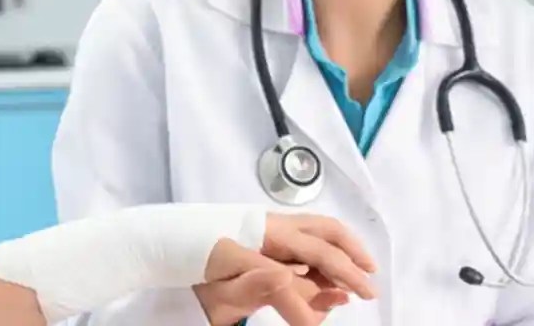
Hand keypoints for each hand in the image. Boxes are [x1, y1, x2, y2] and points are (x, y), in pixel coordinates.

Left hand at [196, 213, 377, 324]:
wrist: (163, 249)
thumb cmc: (192, 263)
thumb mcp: (223, 283)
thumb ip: (259, 284)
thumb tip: (294, 280)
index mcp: (268, 233)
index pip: (317, 255)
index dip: (337, 281)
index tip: (345, 304)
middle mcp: (274, 228)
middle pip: (325, 230)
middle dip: (351, 253)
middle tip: (369, 278)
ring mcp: (269, 233)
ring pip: (317, 235)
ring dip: (338, 256)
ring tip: (351, 282)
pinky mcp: (263, 242)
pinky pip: (301, 245)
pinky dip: (319, 260)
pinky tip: (322, 282)